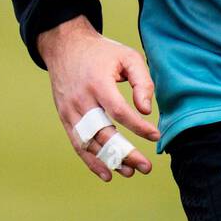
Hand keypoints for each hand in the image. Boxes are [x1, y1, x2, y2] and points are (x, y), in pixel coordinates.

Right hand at [36, 15, 161, 181]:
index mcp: (98, 83)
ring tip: (130, 172)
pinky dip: (91, 161)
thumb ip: (142, 81)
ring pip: (90, 144)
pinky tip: (107, 173)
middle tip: (146, 167)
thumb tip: (146, 110)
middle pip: (104, 133)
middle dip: (126, 153)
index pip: (119, 111)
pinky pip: (78, 144)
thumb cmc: (102, 53)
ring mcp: (70, 111)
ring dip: (109, 161)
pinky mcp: (65, 118)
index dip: (138, 127)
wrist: (66, 47)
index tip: (155, 136)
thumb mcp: (127, 56)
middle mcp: (81, 100)